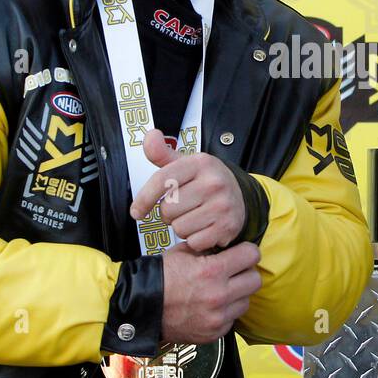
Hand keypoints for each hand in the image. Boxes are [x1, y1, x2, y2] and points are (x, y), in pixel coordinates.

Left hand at [128, 128, 245, 251]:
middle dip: (169, 213)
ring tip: (194, 217)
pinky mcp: (227, 227)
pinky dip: (194, 240)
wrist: (241, 198)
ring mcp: (222, 206)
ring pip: (179, 228)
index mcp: (200, 163)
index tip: (136, 212)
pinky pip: (194, 241)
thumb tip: (151, 135)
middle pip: (168, 209)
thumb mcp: (186, 164)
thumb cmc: (206, 181)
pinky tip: (203, 228)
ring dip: (181, 227)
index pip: (162, 180)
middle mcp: (213, 183)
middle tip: (182, 208)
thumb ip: (163, 153)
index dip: (144, 198)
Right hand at [160, 242, 261, 343]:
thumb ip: (210, 248)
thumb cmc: (161, 277)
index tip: (241, 253)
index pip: (251, 255)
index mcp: (212, 271)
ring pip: (246, 301)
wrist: (141, 308)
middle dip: (245, 272)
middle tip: (234, 271)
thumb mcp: (183, 252)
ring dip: (238, 294)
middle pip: (255, 280)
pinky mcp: (214, 333)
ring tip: (221, 290)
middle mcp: (219, 296)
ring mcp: (217, 317)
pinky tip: (211, 306)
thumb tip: (229, 245)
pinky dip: (226, 312)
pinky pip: (232, 319)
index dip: (246, 251)